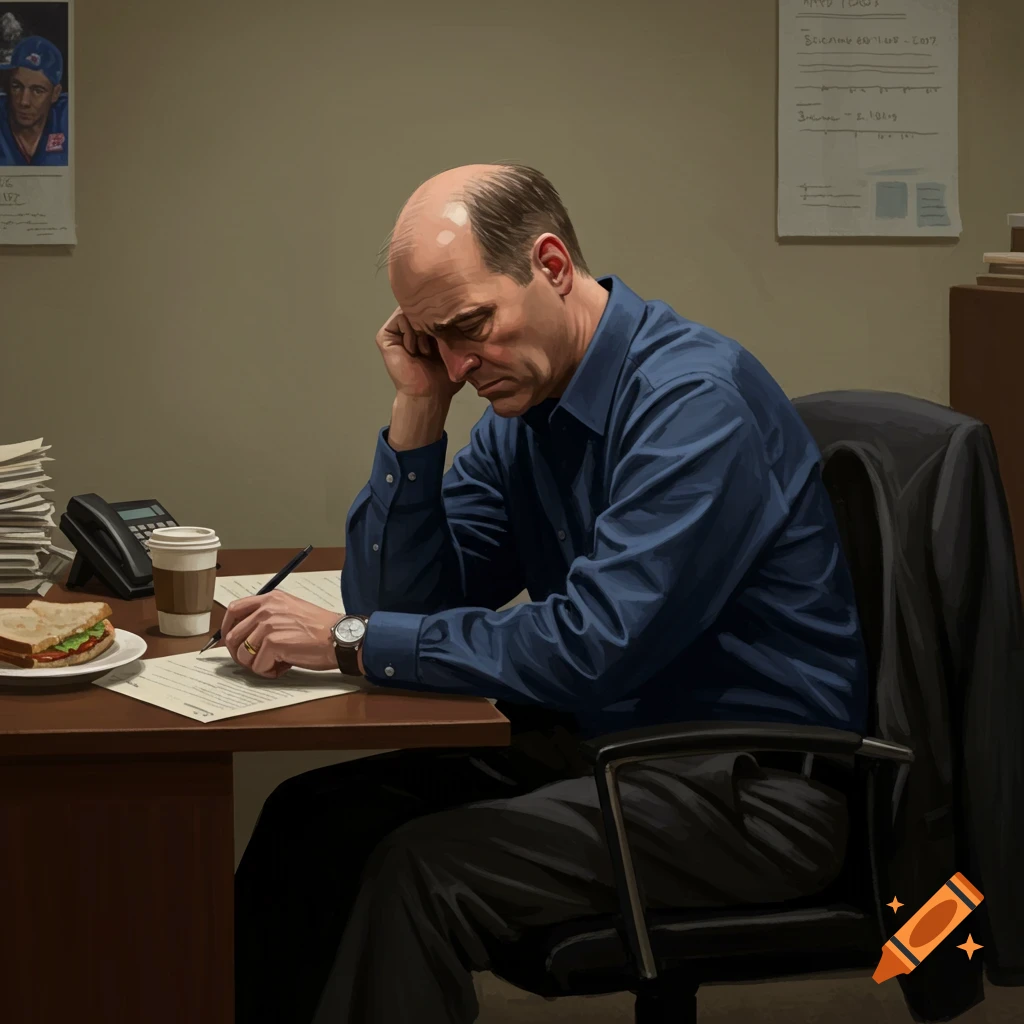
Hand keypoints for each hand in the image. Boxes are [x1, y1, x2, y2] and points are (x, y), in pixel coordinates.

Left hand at [219, 591, 339, 677]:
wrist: (340, 638)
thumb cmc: (321, 629)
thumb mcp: (291, 611)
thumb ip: (268, 618)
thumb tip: (246, 637)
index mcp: (271, 599)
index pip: (234, 610)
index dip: (227, 629)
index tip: (231, 642)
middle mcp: (267, 609)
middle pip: (232, 636)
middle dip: (239, 654)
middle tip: (254, 661)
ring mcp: (268, 625)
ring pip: (243, 654)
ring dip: (256, 665)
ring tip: (276, 663)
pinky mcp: (273, 643)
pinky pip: (258, 666)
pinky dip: (269, 671)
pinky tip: (285, 666)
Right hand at [376, 306, 464, 402]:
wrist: (429, 394)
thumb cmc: (444, 376)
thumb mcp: (457, 347)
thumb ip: (459, 328)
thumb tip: (467, 309)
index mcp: (427, 327)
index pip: (433, 306)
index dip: (443, 311)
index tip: (452, 326)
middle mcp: (410, 326)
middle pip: (421, 305)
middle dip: (432, 319)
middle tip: (440, 339)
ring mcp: (397, 330)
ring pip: (410, 310)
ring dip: (421, 327)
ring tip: (426, 350)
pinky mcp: (386, 335)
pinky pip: (400, 318)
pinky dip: (410, 332)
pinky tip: (415, 350)